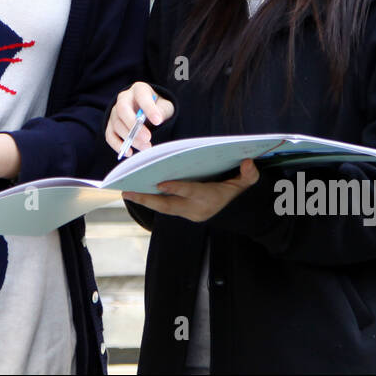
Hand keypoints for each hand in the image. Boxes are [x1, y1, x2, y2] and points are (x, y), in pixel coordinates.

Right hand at [105, 81, 174, 154]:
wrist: (148, 112)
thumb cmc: (158, 108)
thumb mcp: (165, 106)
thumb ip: (162, 111)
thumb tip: (156, 119)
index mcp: (139, 89)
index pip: (141, 96)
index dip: (149, 108)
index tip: (158, 121)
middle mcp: (123, 98)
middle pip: (122, 109)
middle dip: (134, 125)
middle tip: (147, 137)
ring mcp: (115, 112)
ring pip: (117, 125)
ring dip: (130, 138)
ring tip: (146, 147)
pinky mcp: (111, 125)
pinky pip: (110, 135)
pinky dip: (118, 145)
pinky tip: (129, 152)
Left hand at [123, 159, 259, 222]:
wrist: (236, 214)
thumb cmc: (238, 193)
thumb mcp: (246, 184)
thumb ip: (248, 175)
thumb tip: (249, 162)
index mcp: (209, 198)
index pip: (191, 193)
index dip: (176, 188)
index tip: (160, 183)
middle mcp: (196, 209)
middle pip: (169, 205)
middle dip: (148, 199)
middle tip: (129, 192)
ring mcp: (188, 213)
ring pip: (163, 208)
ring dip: (145, 200)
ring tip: (127, 192)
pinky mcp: (183, 213)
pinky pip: (164, 208)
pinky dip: (151, 200)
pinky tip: (137, 193)